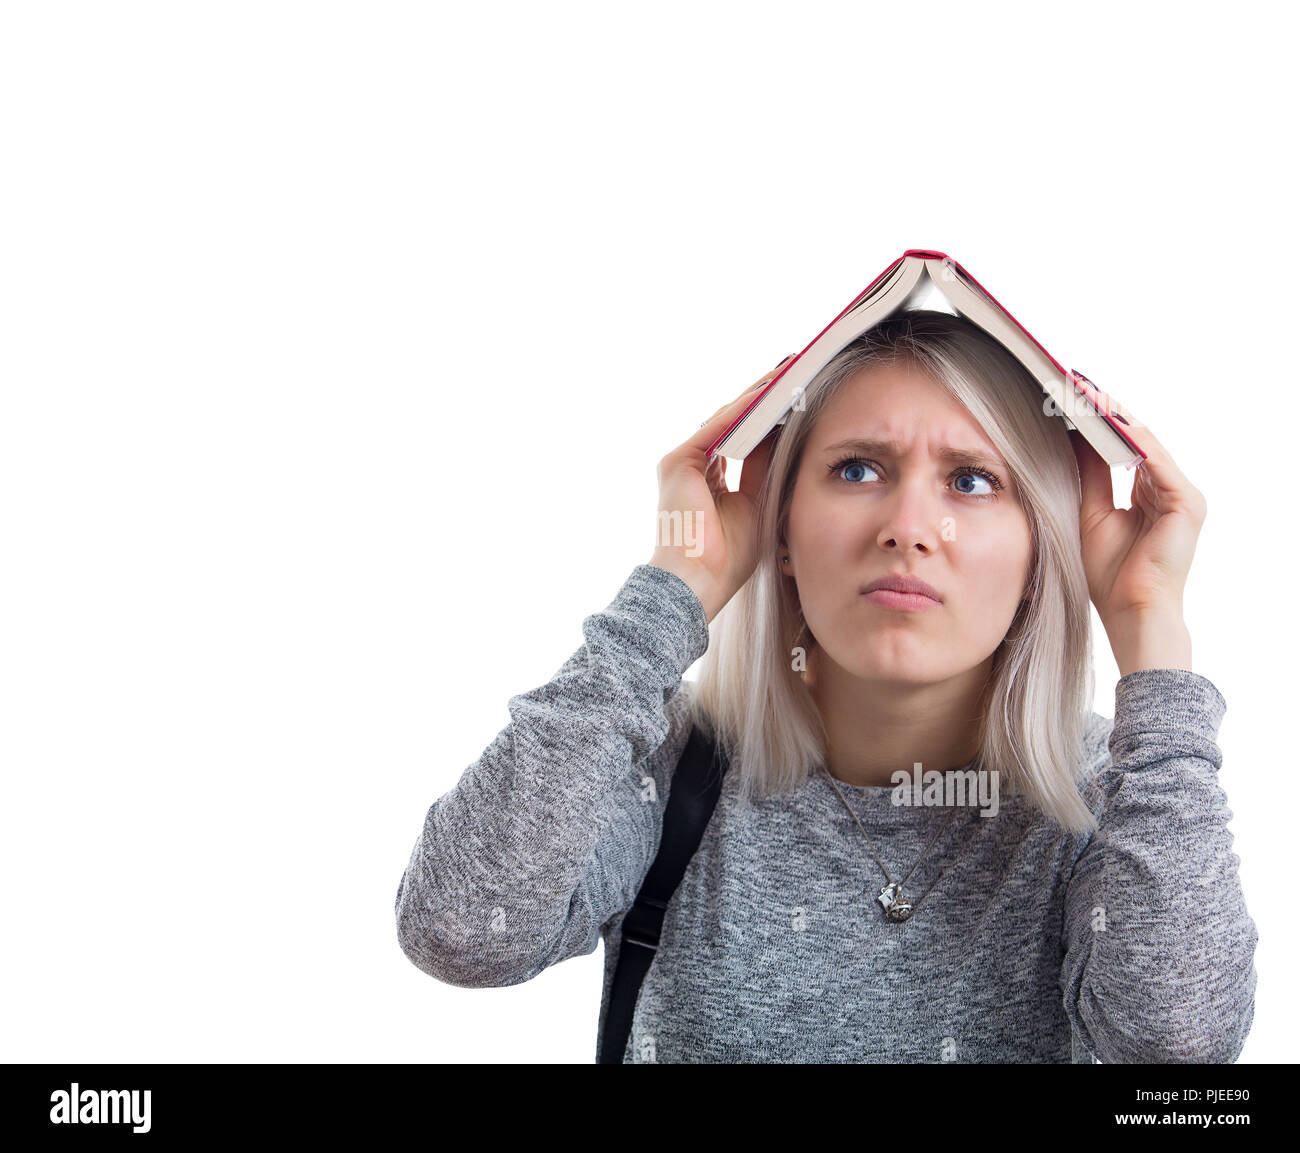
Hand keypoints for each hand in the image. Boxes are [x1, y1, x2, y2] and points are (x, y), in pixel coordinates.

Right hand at [647, 356, 793, 621]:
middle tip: (795, 375)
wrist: (699, 582)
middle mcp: (693, 468)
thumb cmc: (728, 560)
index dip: (770, 423)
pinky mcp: (679, 462)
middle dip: (764, 402)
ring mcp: (683, 463)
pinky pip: (718, 428)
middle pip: (734, 425)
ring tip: (788, 376)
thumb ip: (767, 471)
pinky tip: (769, 394)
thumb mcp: (758, 505)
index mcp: (711, 483)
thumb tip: (789, 438)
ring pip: (727, 421)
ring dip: (758, 398)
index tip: (798, 402)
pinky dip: (743, 411)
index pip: (744, 442)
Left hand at [1071, 417, 1203, 674]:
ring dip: (1114, 418)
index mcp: (1151, 494)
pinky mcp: (1187, 502)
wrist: (1130, 611)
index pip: (1124, 447)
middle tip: (1073, 385)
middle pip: (1137, 438)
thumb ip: (1089, 476)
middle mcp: (1171, 489)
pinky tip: (1103, 422)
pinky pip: (1154, 461)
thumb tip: (1071, 438)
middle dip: (1105, 412)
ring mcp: (1183, 495)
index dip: (1099, 422)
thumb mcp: (1090, 513)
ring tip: (1082, 395)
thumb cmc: (1109, 574)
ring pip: (1145, 443)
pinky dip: (1128, 440)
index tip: (1068, 399)